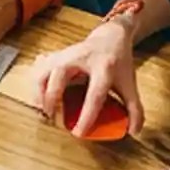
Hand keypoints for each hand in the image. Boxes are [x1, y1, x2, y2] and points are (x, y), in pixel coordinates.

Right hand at [32, 20, 144, 137]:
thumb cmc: (118, 63)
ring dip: (39, 91)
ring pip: (44, 70)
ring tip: (42, 109)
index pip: (94, 94)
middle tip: (52, 117)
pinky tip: (37, 96)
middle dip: (52, 97)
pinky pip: (39, 68)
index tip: (78, 133)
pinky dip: (35, 84)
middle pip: (59, 76)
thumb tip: (134, 131)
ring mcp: (66, 55)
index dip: (86, 115)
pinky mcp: (56, 55)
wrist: (110, 37)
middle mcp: (81, 58)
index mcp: (103, 67)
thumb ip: (135, 108)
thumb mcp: (130, 84)